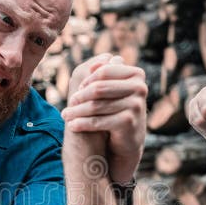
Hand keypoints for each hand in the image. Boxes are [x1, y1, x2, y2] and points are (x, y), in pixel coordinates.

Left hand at [62, 54, 147, 182]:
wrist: (127, 140)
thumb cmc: (116, 110)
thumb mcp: (111, 91)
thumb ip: (103, 75)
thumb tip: (92, 64)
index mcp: (136, 74)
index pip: (104, 71)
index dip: (87, 80)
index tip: (77, 89)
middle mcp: (140, 87)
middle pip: (98, 88)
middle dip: (80, 96)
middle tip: (69, 103)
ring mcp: (136, 105)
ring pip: (96, 105)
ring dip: (77, 111)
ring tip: (66, 115)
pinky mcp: (129, 122)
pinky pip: (98, 121)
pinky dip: (82, 123)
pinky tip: (73, 126)